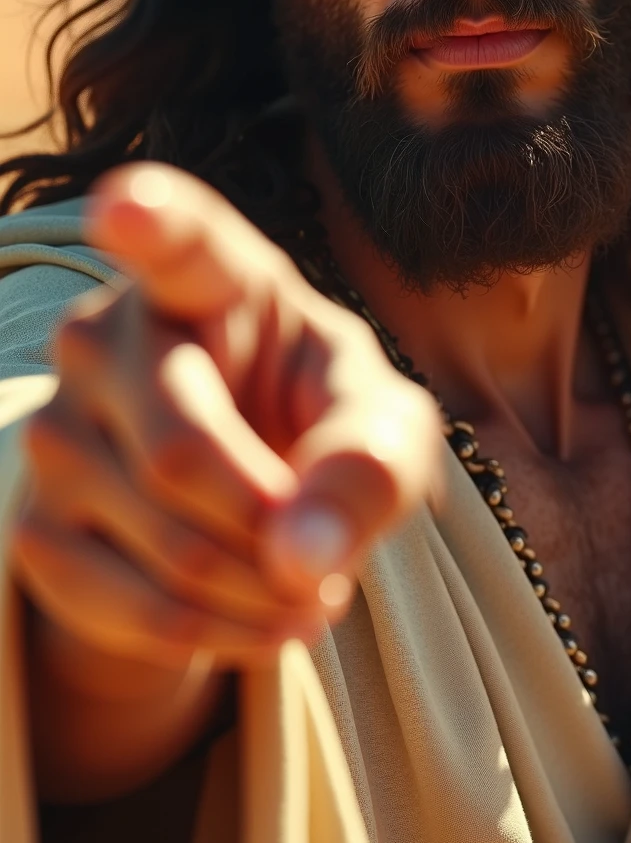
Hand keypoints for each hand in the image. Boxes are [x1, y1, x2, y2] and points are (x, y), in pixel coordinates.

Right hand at [11, 163, 441, 670]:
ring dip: (262, 596)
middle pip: (182, 451)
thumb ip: (368, 466)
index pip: (173, 238)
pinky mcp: (32, 525)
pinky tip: (263, 620)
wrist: (247, 501)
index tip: (126, 206)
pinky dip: (217, 636)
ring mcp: (56, 426)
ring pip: (164, 540)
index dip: (148, 220)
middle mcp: (108, 332)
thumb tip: (298, 558)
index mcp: (210, 276)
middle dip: (276, 527)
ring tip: (311, 589)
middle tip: (330, 556)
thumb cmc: (321, 420)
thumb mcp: (383, 427)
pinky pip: (126, 608)